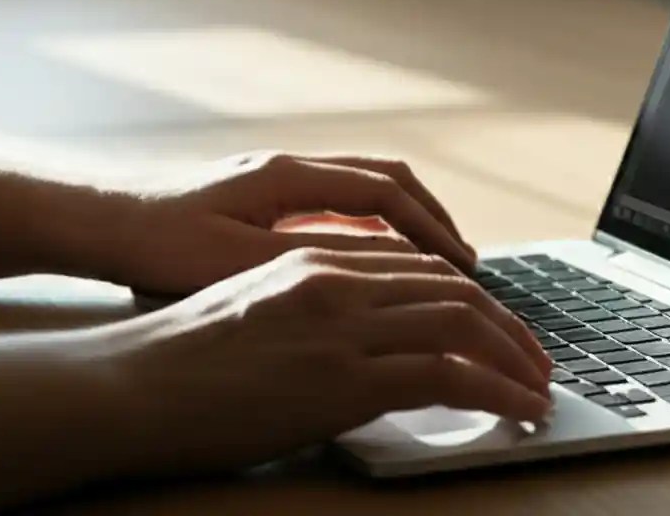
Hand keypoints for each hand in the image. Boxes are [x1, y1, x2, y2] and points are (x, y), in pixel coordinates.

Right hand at [103, 248, 553, 472]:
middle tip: (537, 360)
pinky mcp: (346, 377)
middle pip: (455, 291)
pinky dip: (499, 389)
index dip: (473, 298)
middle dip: (509, 327)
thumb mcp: (254, 308)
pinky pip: (449, 374)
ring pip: (464, 325)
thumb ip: (315, 308)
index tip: (498, 327)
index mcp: (318, 261)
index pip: (422, 268)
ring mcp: (345, 326)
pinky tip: (520, 407)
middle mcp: (340, 281)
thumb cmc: (179, 360)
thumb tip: (360, 334)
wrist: (128, 388)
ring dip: (516, 358)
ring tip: (541, 387)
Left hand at [108, 152, 476, 294]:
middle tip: (465, 260)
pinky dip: (371, 226)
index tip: (464, 265)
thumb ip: (311, 258)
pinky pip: (336, 202)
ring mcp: (276, 178)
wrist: (96, 221)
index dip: (431, 229)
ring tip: (434, 260)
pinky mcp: (262, 195)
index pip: (385, 193)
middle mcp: (289, 167)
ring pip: (363, 186)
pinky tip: (376, 258)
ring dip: (405, 220)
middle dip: (433, 218)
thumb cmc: (156, 244)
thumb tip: (383, 266)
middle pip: (386, 178)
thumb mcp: (236, 261)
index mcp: (289, 177)